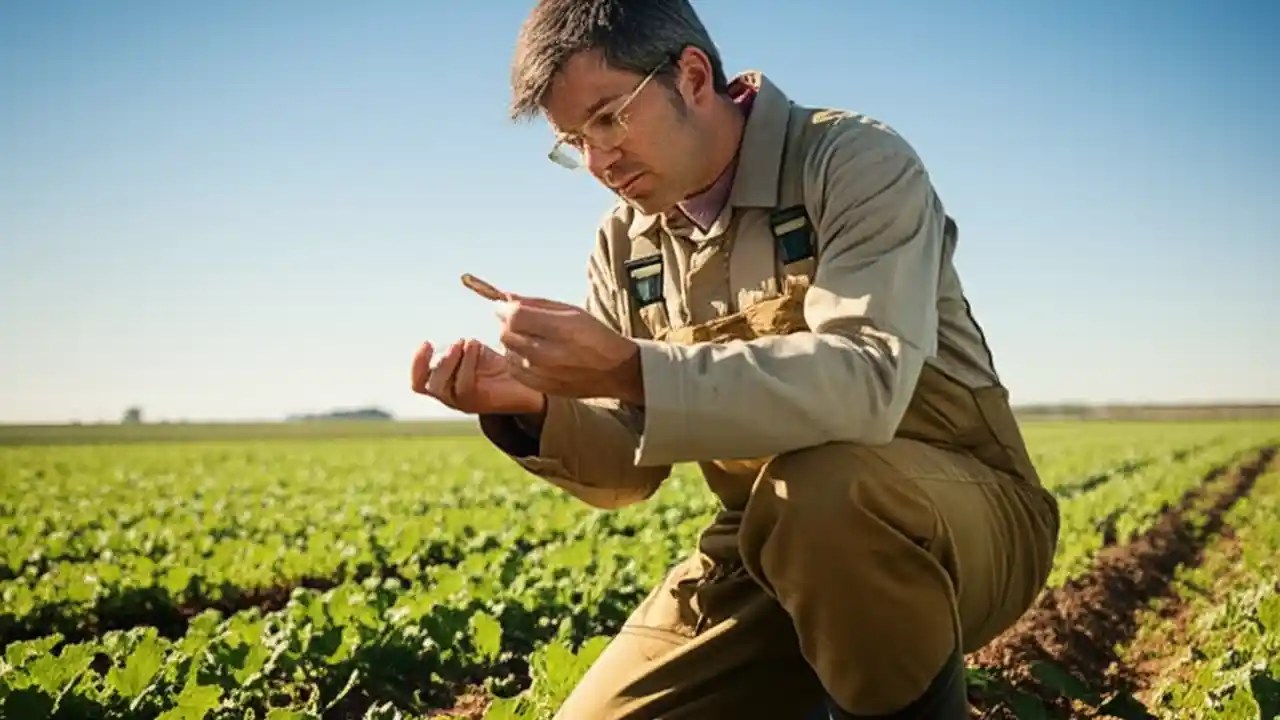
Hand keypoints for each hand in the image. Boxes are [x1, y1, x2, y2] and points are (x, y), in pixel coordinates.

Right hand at [411, 338, 545, 415]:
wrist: (533, 385)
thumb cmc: (503, 366)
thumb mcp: (477, 352)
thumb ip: (463, 344)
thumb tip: (459, 319)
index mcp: (446, 384)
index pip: (419, 382)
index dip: (417, 363)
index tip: (427, 342)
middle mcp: (451, 396)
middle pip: (424, 385)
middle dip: (438, 360)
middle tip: (458, 341)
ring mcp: (464, 403)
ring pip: (440, 388)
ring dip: (450, 361)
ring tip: (469, 342)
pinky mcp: (479, 403)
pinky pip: (463, 387)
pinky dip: (466, 364)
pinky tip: (477, 347)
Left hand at [496, 296, 644, 404]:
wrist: (614, 371)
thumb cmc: (595, 336)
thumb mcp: (571, 311)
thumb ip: (536, 304)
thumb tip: (506, 298)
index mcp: (560, 329)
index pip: (514, 316)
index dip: (506, 308)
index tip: (507, 305)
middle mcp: (548, 353)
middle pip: (506, 334)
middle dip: (510, 324)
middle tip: (525, 323)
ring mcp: (541, 373)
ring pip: (507, 352)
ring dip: (514, 343)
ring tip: (534, 341)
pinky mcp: (539, 387)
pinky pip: (513, 370)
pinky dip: (517, 360)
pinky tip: (532, 356)